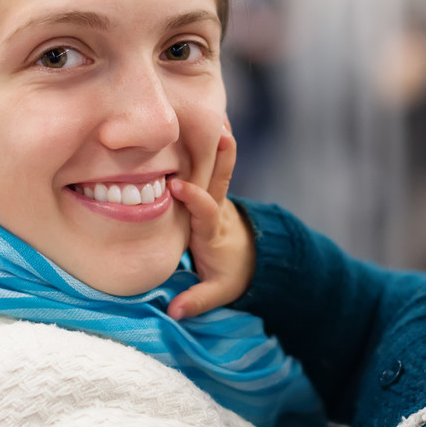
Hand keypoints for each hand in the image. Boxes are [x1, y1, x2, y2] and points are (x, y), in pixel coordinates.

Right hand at [167, 129, 255, 319]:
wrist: (251, 259)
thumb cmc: (228, 274)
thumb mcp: (216, 292)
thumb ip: (196, 300)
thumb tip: (174, 312)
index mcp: (212, 231)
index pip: (205, 210)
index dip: (194, 198)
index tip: (176, 186)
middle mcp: (217, 210)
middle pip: (220, 181)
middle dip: (221, 158)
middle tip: (220, 132)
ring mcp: (217, 197)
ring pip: (219, 168)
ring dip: (220, 143)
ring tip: (217, 114)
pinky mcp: (214, 190)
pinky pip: (214, 164)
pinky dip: (214, 143)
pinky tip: (212, 117)